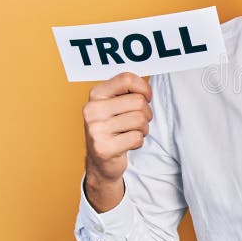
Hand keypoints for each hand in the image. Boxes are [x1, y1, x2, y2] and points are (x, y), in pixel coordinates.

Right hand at [82, 72, 151, 210]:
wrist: (100, 161)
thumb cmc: (114, 127)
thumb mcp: (115, 104)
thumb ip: (127, 91)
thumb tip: (148, 80)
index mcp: (96, 94)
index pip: (127, 78)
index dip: (144, 88)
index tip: (146, 97)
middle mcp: (92, 109)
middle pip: (139, 101)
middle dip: (146, 113)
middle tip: (138, 121)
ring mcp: (96, 129)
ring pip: (140, 120)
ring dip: (143, 128)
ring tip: (131, 132)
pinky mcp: (103, 148)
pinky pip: (137, 138)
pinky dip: (138, 141)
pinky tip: (127, 144)